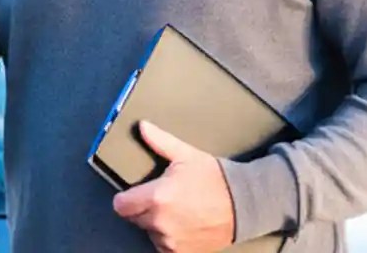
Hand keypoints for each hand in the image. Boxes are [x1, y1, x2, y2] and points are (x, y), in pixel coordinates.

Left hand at [112, 121, 235, 252]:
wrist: (245, 204)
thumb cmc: (216, 179)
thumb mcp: (186, 155)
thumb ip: (160, 142)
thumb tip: (142, 126)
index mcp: (157, 197)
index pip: (121, 205)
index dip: (125, 198)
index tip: (133, 194)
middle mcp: (161, 222)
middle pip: (134, 218)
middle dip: (141, 208)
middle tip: (160, 198)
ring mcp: (172, 241)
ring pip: (149, 232)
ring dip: (156, 224)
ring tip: (175, 211)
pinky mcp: (182, 252)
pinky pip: (164, 246)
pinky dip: (168, 238)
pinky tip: (181, 225)